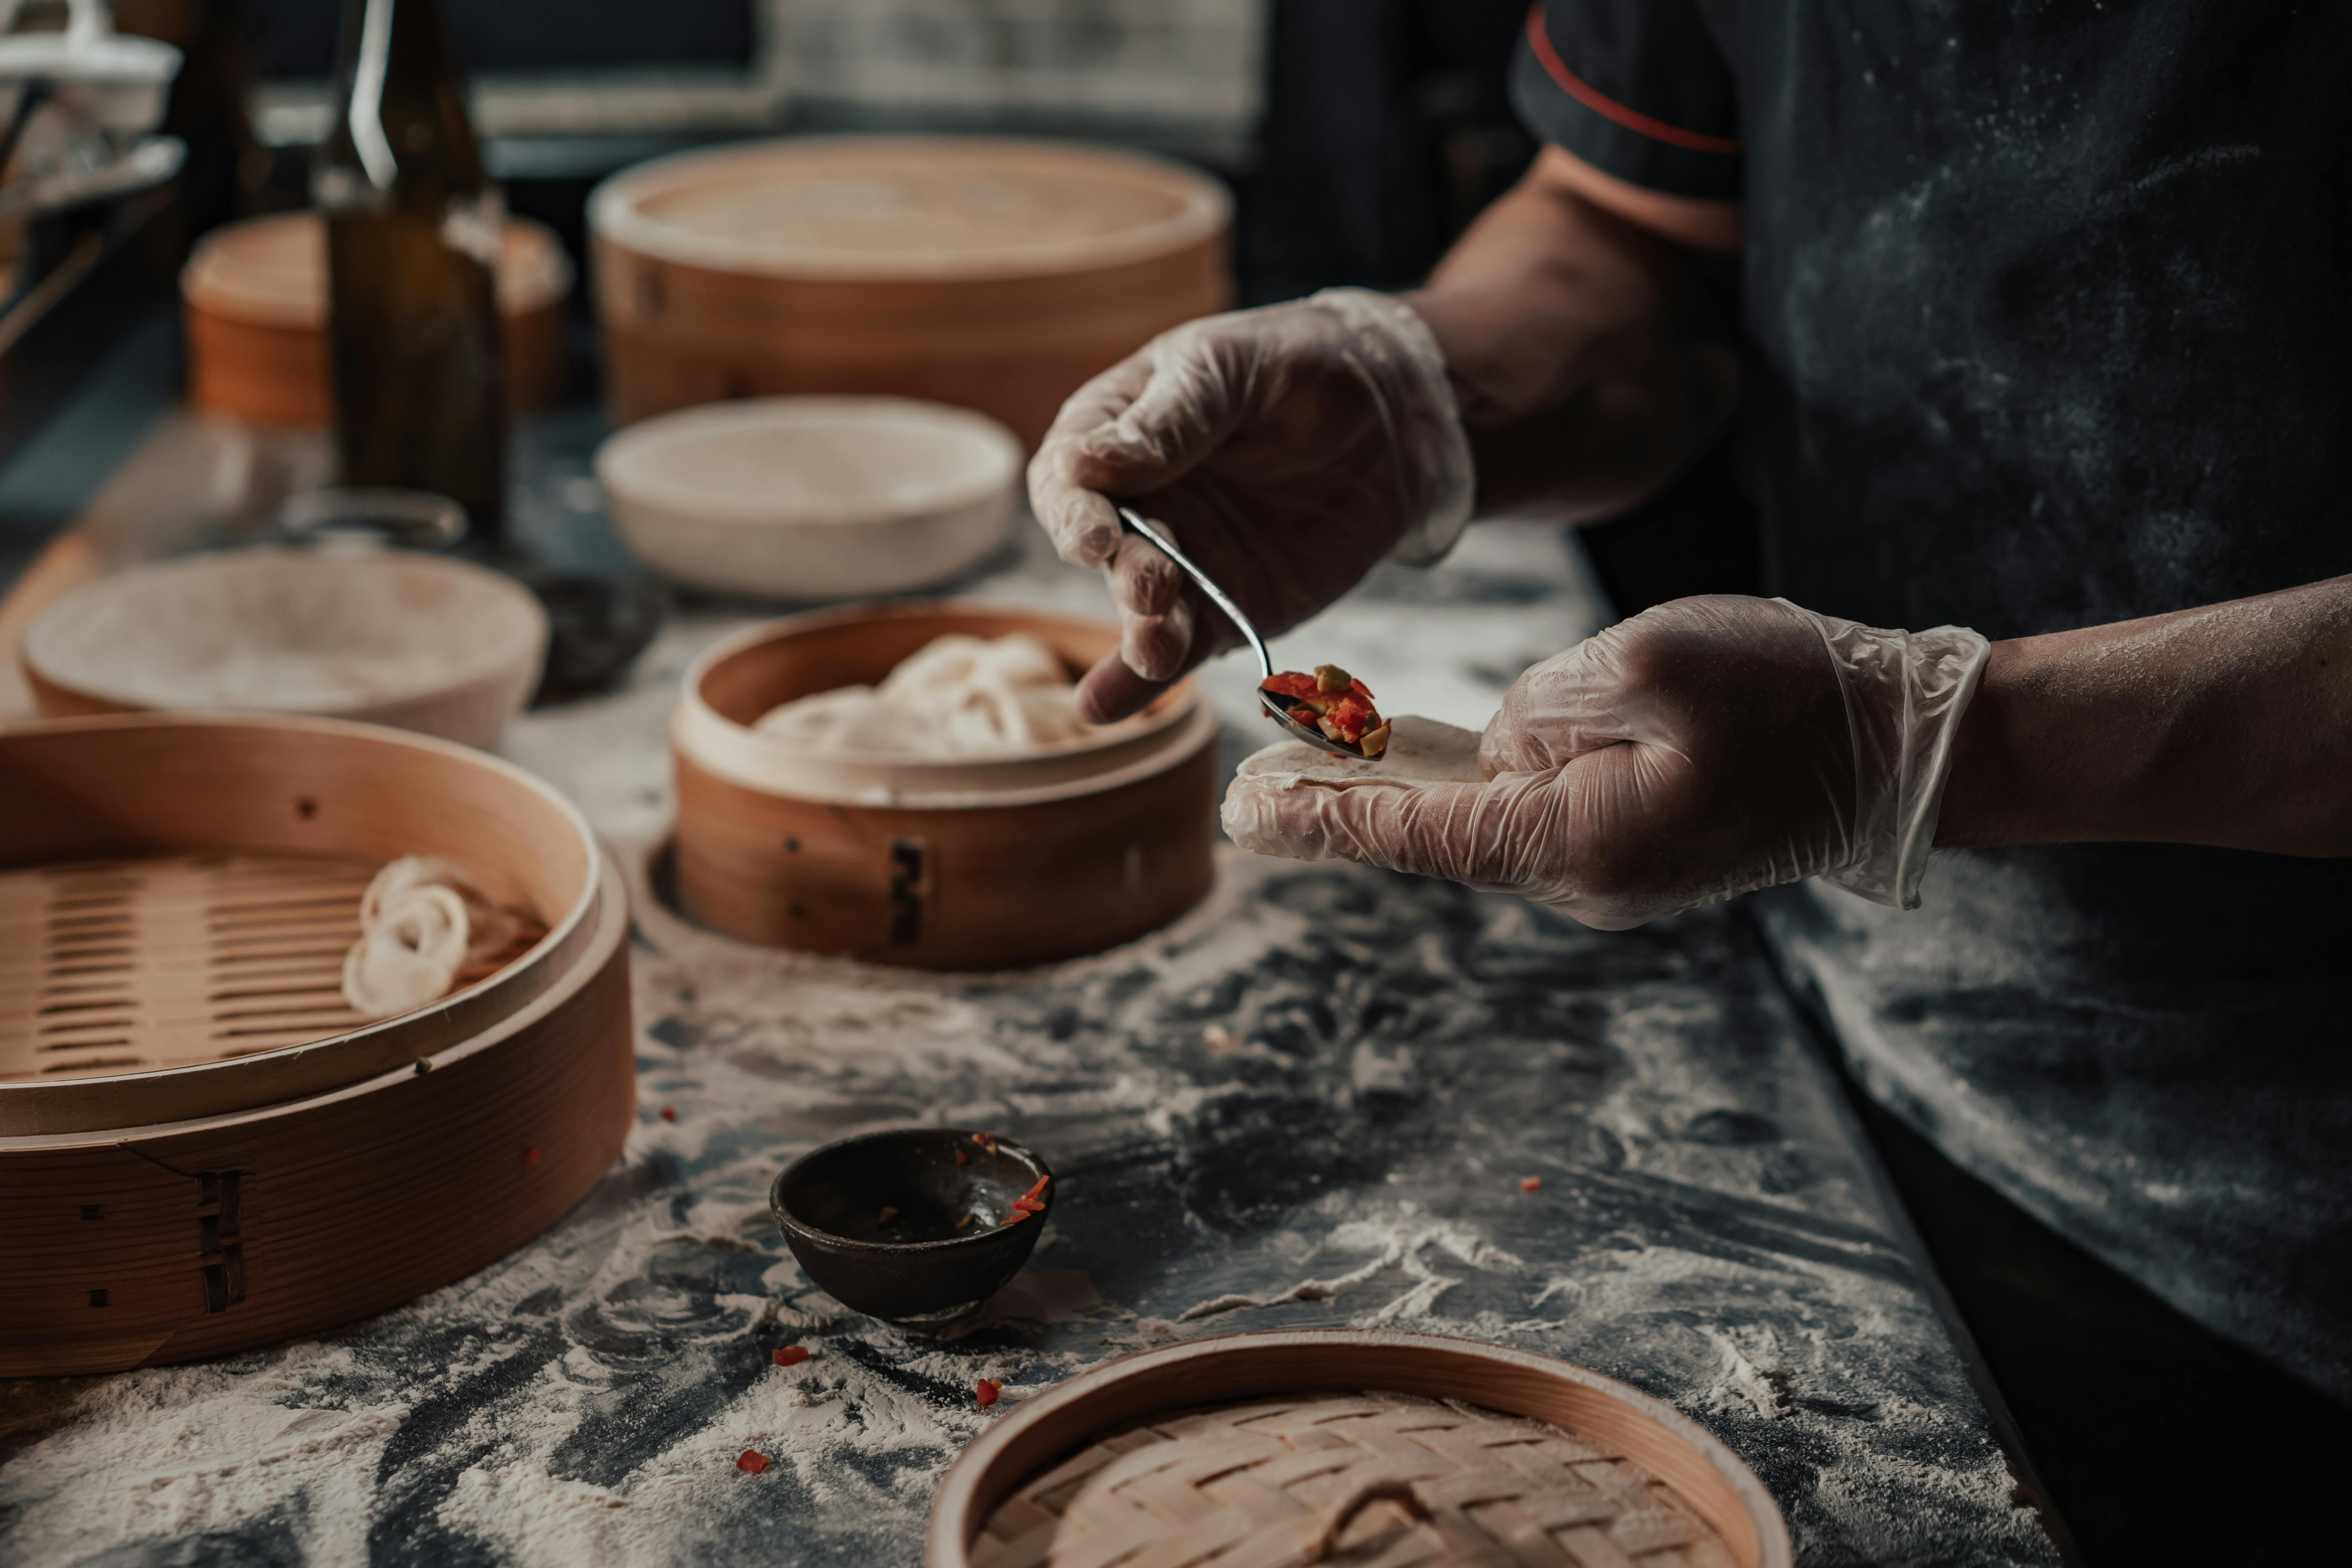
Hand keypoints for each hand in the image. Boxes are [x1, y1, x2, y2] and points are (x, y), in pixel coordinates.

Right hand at [1028, 289, 1471, 721]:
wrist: (1392, 414)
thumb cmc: (1295, 366)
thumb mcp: (1229, 369)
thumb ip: (1168, 420)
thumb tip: (1084, 464)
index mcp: (1116, 433)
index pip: (1069, 476)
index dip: (1074, 508)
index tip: (1096, 533)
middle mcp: (1136, 505)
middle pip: (1104, 551)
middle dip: (1124, 572)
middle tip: (1150, 586)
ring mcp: (1180, 563)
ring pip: (1139, 608)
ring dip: (1139, 633)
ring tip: (1156, 649)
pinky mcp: (1225, 609)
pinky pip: (1178, 648)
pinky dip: (1136, 683)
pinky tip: (1101, 707)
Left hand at [1221, 596, 1989, 927]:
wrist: (1895, 749)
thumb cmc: (1785, 691)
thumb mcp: (1651, 662)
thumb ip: (1547, 701)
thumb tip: (1501, 739)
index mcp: (1580, 840)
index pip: (1420, 833)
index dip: (1326, 820)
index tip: (1243, 812)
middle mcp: (1580, 876)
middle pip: (1440, 830)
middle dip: (1349, 802)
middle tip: (1248, 784)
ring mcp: (1603, 870)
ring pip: (1483, 817)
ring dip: (1410, 786)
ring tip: (1315, 754)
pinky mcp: (1622, 846)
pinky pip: (1525, 811)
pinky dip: (1469, 784)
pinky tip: (1422, 755)